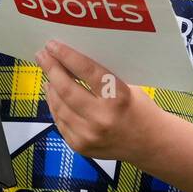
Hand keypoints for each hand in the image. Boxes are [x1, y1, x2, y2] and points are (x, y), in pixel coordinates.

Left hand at [36, 41, 161, 163]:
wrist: (150, 143)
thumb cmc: (140, 108)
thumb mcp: (127, 86)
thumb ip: (102, 78)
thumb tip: (71, 61)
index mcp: (118, 97)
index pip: (87, 71)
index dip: (67, 56)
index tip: (53, 44)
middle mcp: (101, 118)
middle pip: (67, 89)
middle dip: (51, 69)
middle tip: (42, 54)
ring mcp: (88, 135)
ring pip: (59, 106)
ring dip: (50, 87)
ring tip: (47, 72)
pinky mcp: (80, 146)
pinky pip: (60, 122)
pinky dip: (54, 105)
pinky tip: (52, 93)